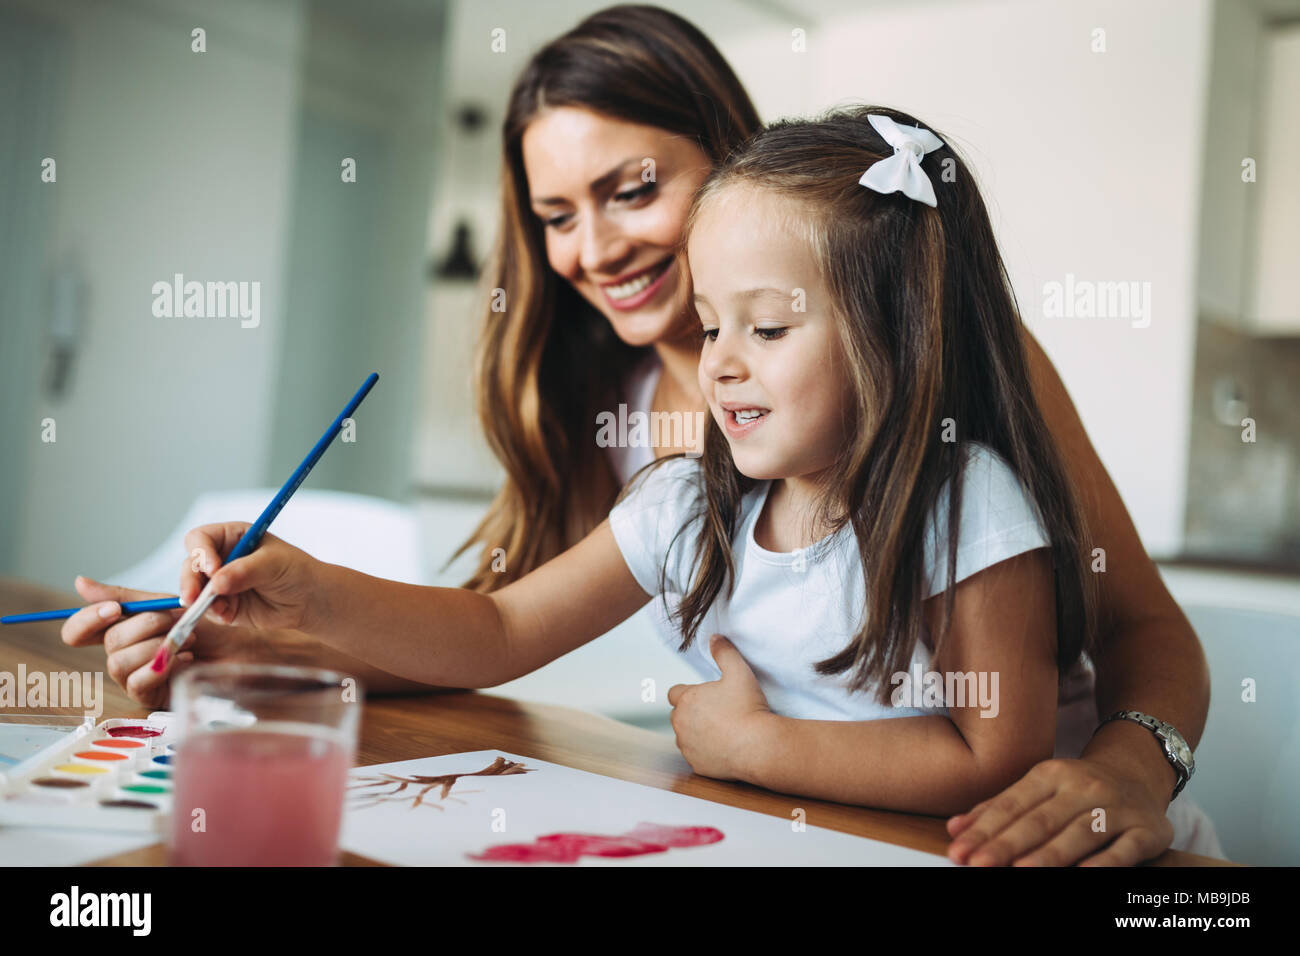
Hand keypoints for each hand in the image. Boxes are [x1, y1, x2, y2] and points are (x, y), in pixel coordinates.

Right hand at [62, 576, 260, 709]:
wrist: (249, 643)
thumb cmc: (213, 623)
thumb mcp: (167, 602)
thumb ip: (125, 597)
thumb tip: (79, 582)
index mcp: (123, 631)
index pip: (80, 631)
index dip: (86, 620)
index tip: (115, 609)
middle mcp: (125, 655)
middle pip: (106, 642)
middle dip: (143, 626)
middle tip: (174, 619)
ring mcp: (138, 677)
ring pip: (118, 663)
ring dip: (155, 645)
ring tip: (188, 639)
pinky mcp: (155, 697)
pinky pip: (138, 684)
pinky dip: (162, 666)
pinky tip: (187, 659)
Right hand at [180, 523, 323, 633]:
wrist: (310, 599)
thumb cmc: (295, 571)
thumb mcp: (273, 564)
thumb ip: (244, 571)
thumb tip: (216, 582)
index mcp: (231, 537)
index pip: (200, 539)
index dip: (201, 552)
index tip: (213, 569)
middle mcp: (221, 558)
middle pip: (191, 566)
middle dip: (190, 581)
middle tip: (193, 597)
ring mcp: (220, 583)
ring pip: (194, 590)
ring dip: (200, 600)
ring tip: (219, 608)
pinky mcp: (224, 605)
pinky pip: (208, 610)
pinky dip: (214, 613)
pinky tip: (229, 615)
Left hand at [666, 634, 772, 780]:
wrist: (759, 745)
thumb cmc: (748, 707)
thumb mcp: (739, 672)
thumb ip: (724, 652)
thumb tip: (715, 637)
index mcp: (686, 700)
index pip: (674, 693)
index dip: (689, 693)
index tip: (707, 696)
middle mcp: (680, 723)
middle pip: (679, 715)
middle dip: (693, 713)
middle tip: (718, 713)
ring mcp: (687, 746)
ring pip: (686, 737)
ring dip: (697, 733)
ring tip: (722, 731)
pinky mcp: (696, 765)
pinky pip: (696, 756)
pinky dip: (706, 753)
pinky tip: (724, 748)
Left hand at [945, 757, 1173, 865]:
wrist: (1138, 774)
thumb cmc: (1076, 788)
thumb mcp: (1038, 787)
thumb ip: (997, 808)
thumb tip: (955, 829)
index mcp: (1051, 774)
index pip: (1012, 804)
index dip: (984, 829)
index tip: (959, 850)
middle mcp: (1083, 787)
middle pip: (1040, 820)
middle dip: (1006, 845)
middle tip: (978, 864)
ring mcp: (1115, 808)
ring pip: (1079, 834)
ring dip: (1048, 855)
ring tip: (1018, 870)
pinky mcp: (1146, 830)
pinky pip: (1124, 850)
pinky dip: (1103, 863)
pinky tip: (1082, 875)